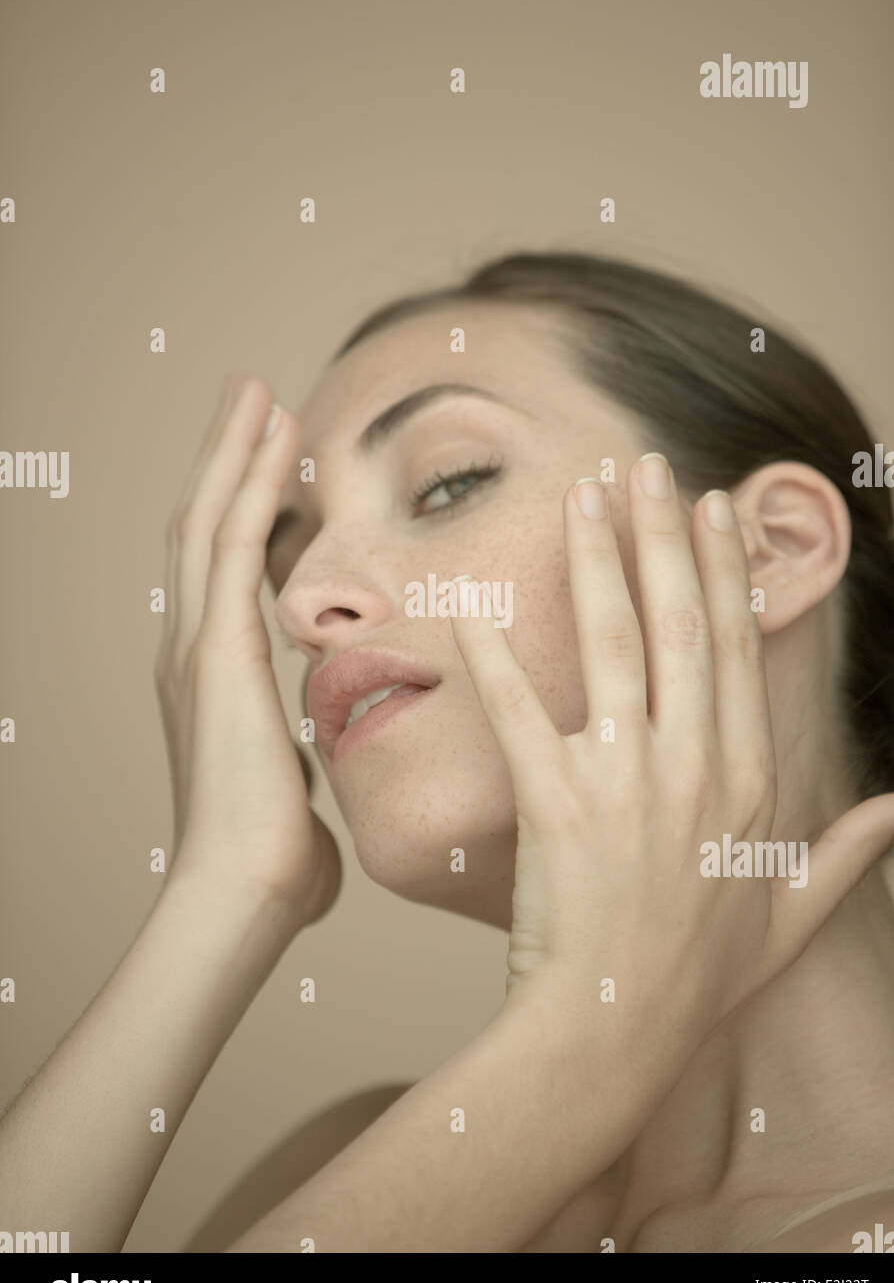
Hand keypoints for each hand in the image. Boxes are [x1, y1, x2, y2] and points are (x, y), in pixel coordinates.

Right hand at [155, 375, 340, 929]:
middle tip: (247, 398)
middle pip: (200, 528)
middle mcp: (190, 650)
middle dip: (224, 460)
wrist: (241, 892)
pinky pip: (233, 541)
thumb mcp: (289, 792)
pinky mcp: (217, 648)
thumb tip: (315, 786)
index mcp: (209, 680)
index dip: (237, 512)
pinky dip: (252, 480)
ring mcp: (195, 645)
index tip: (263, 466)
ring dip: (233, 450)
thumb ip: (297, 770)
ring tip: (255, 390)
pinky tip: (275, 432)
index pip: (217, 574)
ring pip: (209, 518)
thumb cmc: (271, 862)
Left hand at [449, 455, 893, 1049]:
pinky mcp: (556, 805)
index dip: (723, 567)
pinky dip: (492, 654)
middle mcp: (693, 764)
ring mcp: (625, 781)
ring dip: (598, 559)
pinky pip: (519, 712)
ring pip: (612, 643)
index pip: (735, 647)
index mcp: (747, 778)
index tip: (713, 506)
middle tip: (646, 464)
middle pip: (679, 622)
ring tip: (585, 493)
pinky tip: (470, 601)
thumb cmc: (702, 977)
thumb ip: (851, 851)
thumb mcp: (792, 913)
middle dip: (663, 532)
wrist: (618, 1036)